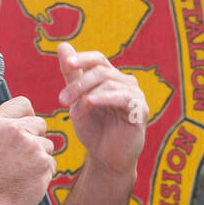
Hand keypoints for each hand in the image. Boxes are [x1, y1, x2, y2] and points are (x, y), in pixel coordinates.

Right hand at [0, 96, 55, 204]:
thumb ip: (4, 130)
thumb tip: (24, 122)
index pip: (22, 103)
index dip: (28, 115)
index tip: (27, 126)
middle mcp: (15, 130)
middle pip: (40, 124)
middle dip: (36, 138)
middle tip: (22, 157)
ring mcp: (32, 146)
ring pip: (48, 145)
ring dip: (40, 158)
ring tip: (20, 172)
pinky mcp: (44, 163)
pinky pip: (51, 164)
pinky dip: (43, 173)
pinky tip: (27, 181)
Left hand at [56, 42, 147, 177]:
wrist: (106, 159)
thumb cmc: (94, 130)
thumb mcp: (78, 101)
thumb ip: (72, 75)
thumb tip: (63, 46)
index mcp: (112, 79)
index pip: (98, 59)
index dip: (83, 58)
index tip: (68, 64)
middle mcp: (126, 84)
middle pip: (101, 71)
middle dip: (78, 85)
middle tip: (62, 101)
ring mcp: (136, 96)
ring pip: (109, 83)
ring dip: (86, 97)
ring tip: (74, 114)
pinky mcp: (141, 111)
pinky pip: (124, 97)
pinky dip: (104, 98)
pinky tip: (90, 103)